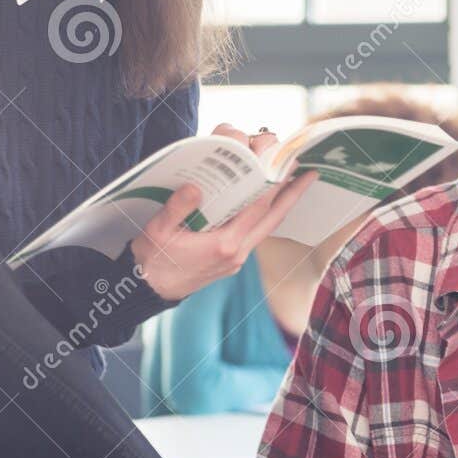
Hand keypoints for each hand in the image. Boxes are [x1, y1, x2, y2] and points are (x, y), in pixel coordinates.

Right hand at [131, 124, 315, 300]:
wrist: (147, 290)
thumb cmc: (152, 260)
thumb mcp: (158, 230)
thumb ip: (177, 208)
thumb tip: (195, 186)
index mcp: (223, 245)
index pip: (256, 210)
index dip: (274, 187)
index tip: (288, 167)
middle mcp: (237, 253)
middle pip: (273, 219)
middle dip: (293, 195)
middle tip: (310, 173)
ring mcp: (237, 259)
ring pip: (267, 228)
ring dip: (282, 205)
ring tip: (296, 183)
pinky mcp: (232, 260)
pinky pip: (256, 234)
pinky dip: (266, 216)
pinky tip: (268, 202)